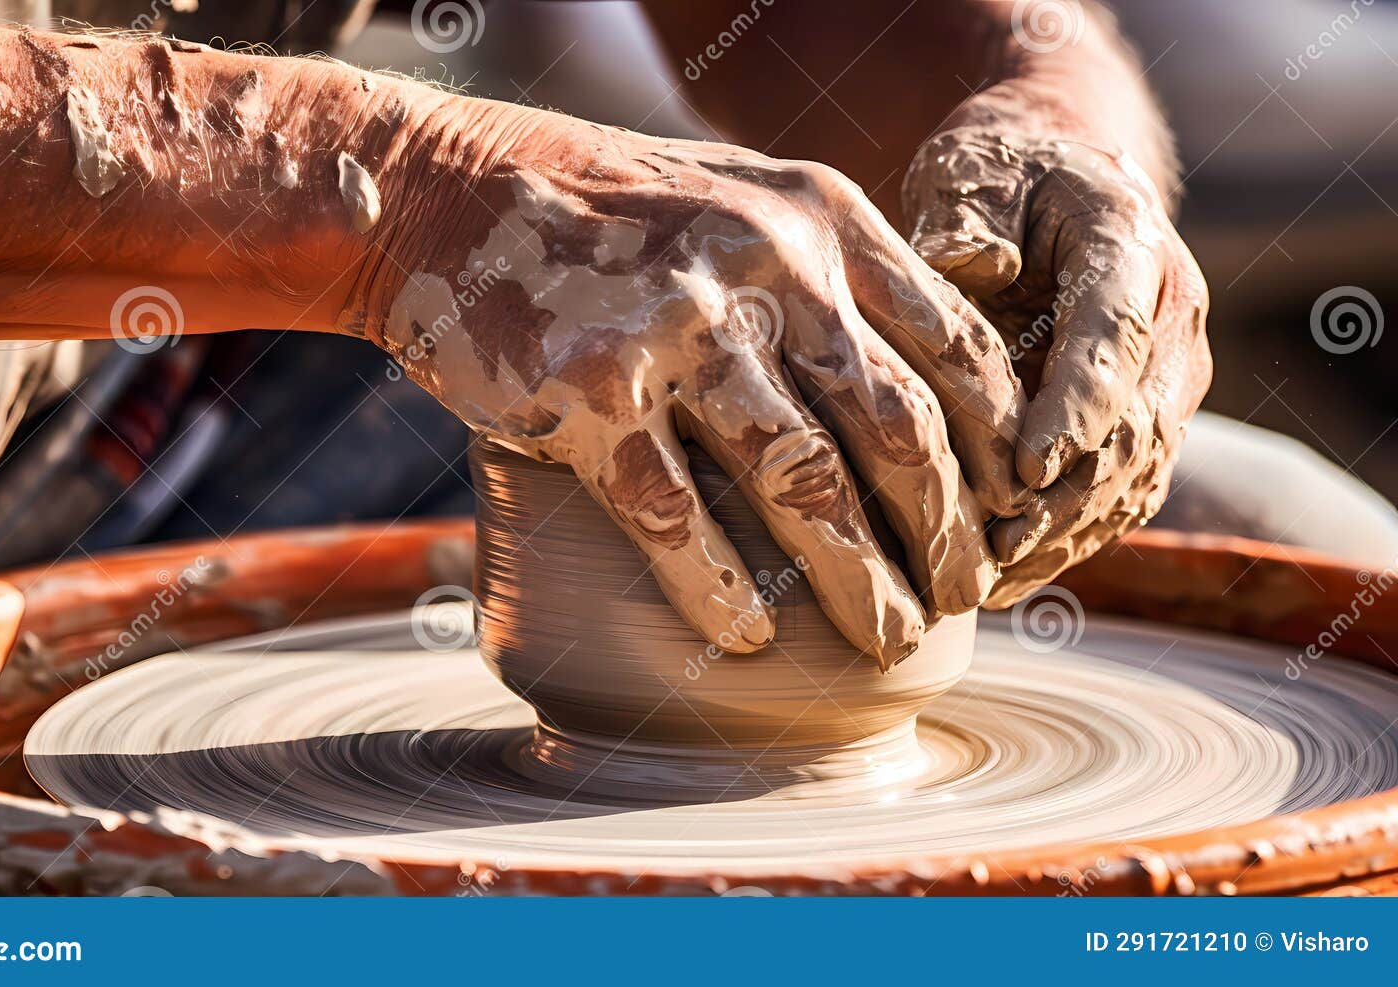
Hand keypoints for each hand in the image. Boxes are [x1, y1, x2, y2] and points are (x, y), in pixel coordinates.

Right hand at [383, 124, 1027, 666]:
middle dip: (946, 529)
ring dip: (858, 576)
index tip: (1012, 516)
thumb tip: (926, 382)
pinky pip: (672, 515)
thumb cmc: (610, 214)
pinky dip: (716, 586)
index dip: (997, 447)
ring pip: (802, 480)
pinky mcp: (589, 392)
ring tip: (889, 638)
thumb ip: (831, 273)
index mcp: (821, 222)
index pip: (953, 346)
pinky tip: (746, 638)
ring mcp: (676, 328)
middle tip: (966, 597)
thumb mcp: (746, 203)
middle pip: (894, 426)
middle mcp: (765, 266)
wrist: (452, 194)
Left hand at [904, 127, 1211, 604]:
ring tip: (991, 580)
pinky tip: (1008, 579)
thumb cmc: (998, 177)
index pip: (1114, 340)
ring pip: (1134, 473)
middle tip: (992, 548)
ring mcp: (1166, 376)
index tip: (1029, 471)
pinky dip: (1071, 539)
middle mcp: (1169, 319)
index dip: (1077, 411)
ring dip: (1067, 531)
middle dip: (1066, 494)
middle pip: (1134, 425)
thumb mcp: (975, 171)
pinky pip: (1122, 492)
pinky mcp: (1146, 418)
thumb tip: (972, 265)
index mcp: (1131, 249)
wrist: (1048, 183)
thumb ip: (968, 216)